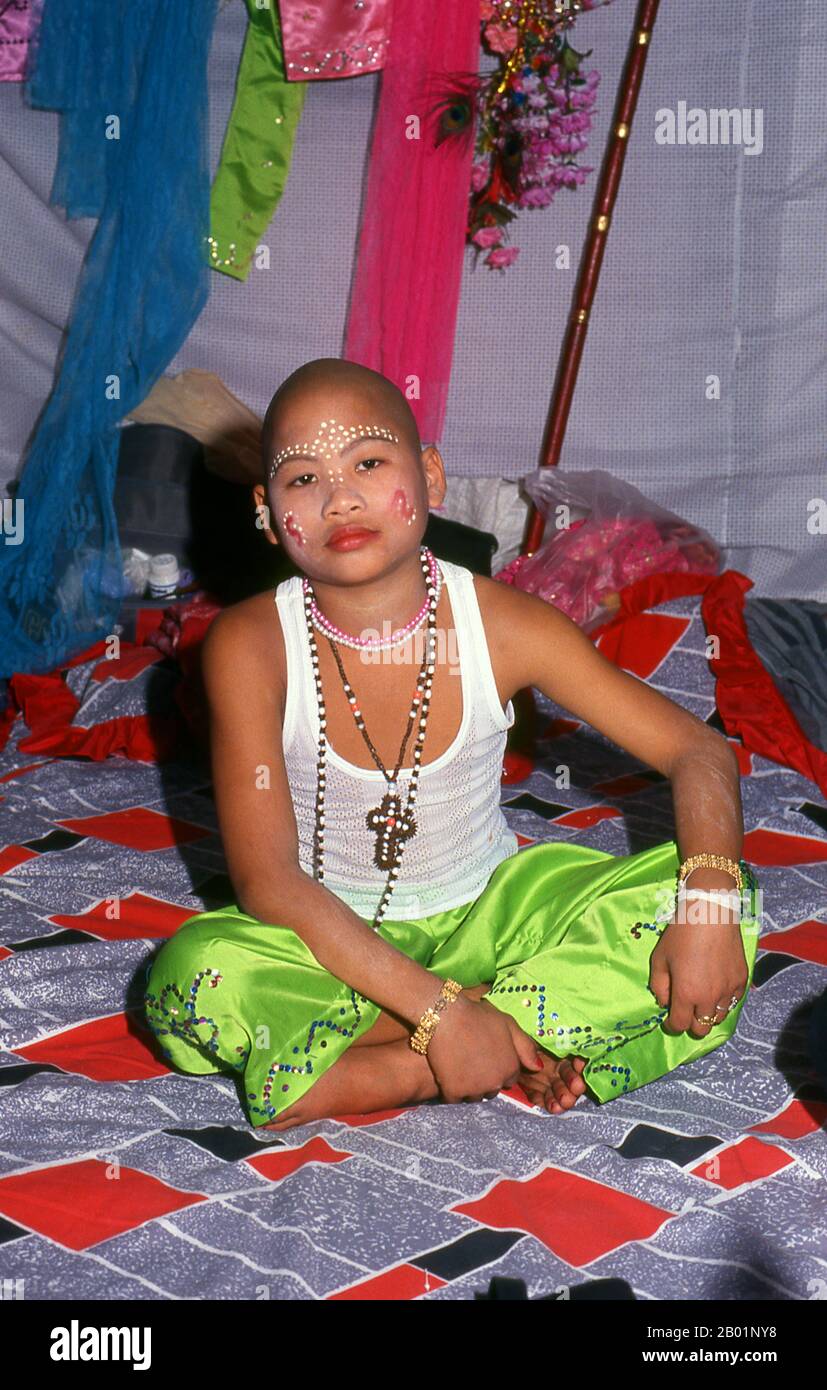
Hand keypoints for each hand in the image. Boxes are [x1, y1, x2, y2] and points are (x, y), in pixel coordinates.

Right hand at [425, 994, 544, 1103]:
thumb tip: (539, 1068)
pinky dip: (451, 1090)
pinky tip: (447, 1072)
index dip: (498, 1067)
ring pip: (474, 1096)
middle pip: (492, 1089)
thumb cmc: (477, 1016)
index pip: (509, 1079)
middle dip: (485, 1079)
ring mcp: (474, 1089)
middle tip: (472, 1059)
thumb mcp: (508, 1024)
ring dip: (469, 1087)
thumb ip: (525, 1046)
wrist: (445, 1016)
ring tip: (459, 1065)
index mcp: (510, 1068)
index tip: (487, 1055)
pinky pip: (454, 1099)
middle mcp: (495, 1082)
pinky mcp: (453, 1092)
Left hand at [649, 897, 748, 1038]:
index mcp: (686, 994)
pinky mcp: (742, 980)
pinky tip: (716, 989)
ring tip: (701, 1000)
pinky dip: (723, 1002)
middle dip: (690, 1024)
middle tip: (685, 1011)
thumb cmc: (680, 934)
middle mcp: (709, 998)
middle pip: (701, 1028)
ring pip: (718, 1018)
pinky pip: (733, 1002)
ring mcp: (728, 990)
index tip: (669, 1020)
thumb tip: (664, 1003)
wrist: (710, 913)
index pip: (679, 1025)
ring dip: (707, 1014)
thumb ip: (658, 986)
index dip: (671, 1025)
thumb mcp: (659, 958)